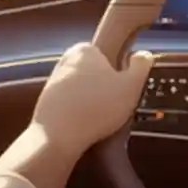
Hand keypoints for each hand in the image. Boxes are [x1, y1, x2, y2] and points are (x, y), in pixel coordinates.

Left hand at [30, 43, 152, 158]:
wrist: (57, 138)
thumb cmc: (97, 108)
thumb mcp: (131, 86)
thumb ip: (141, 66)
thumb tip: (144, 54)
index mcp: (85, 49)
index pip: (109, 56)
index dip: (119, 74)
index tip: (123, 91)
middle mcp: (64, 60)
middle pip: (94, 73)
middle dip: (103, 87)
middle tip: (114, 107)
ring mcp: (51, 81)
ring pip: (81, 90)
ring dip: (90, 102)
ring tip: (100, 120)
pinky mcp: (44, 102)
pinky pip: (69, 105)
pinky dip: (77, 114)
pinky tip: (84, 127)